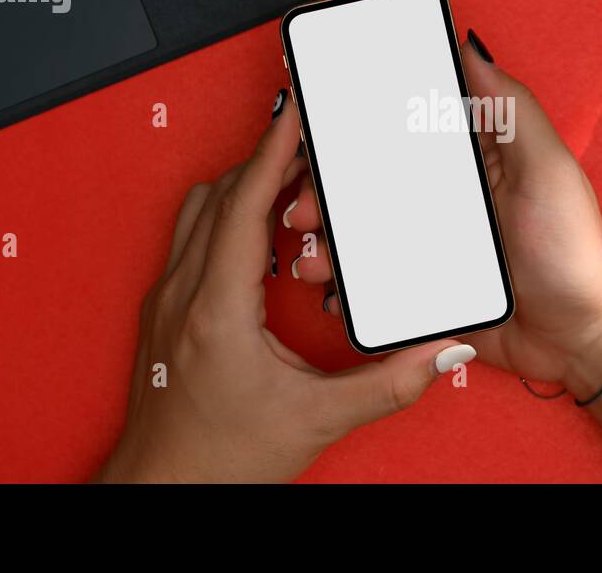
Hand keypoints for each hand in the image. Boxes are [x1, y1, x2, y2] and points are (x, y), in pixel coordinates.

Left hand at [97, 91, 475, 482]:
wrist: (160, 492)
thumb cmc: (221, 460)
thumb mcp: (317, 421)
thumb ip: (388, 384)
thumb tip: (441, 352)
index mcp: (217, 308)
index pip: (244, 203)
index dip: (273, 150)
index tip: (297, 111)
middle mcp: (182, 294)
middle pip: (219, 196)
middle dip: (264, 158)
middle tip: (309, 138)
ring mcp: (165, 302)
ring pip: (197, 214)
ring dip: (241, 186)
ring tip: (287, 177)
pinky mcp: (163, 315)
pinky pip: (190, 241)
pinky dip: (225, 217)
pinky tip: (258, 233)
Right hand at [286, 31, 601, 399]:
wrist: (580, 337)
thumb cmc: (574, 250)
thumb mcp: (546, 169)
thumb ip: (511, 109)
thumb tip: (471, 48)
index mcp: (472, 160)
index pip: (404, 131)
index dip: (359, 129)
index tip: (320, 130)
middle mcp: (445, 199)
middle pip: (370, 183)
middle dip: (328, 189)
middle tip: (305, 205)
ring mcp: (431, 245)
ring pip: (363, 232)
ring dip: (330, 237)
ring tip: (315, 253)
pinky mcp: (425, 289)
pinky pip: (375, 282)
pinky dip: (347, 283)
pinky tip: (335, 288)